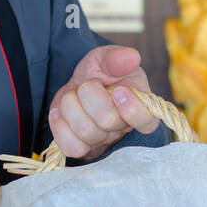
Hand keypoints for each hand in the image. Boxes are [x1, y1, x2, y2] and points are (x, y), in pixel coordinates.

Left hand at [47, 44, 158, 160]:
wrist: (77, 84)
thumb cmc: (100, 73)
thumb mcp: (106, 58)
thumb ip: (117, 57)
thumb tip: (132, 57)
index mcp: (140, 105)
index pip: (147, 121)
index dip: (132, 109)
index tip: (117, 90)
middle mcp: (123, 128)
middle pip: (108, 121)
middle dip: (89, 95)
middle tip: (87, 84)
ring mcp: (103, 141)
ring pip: (86, 132)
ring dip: (71, 106)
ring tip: (73, 95)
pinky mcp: (82, 149)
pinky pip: (72, 148)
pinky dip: (60, 126)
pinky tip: (59, 113)